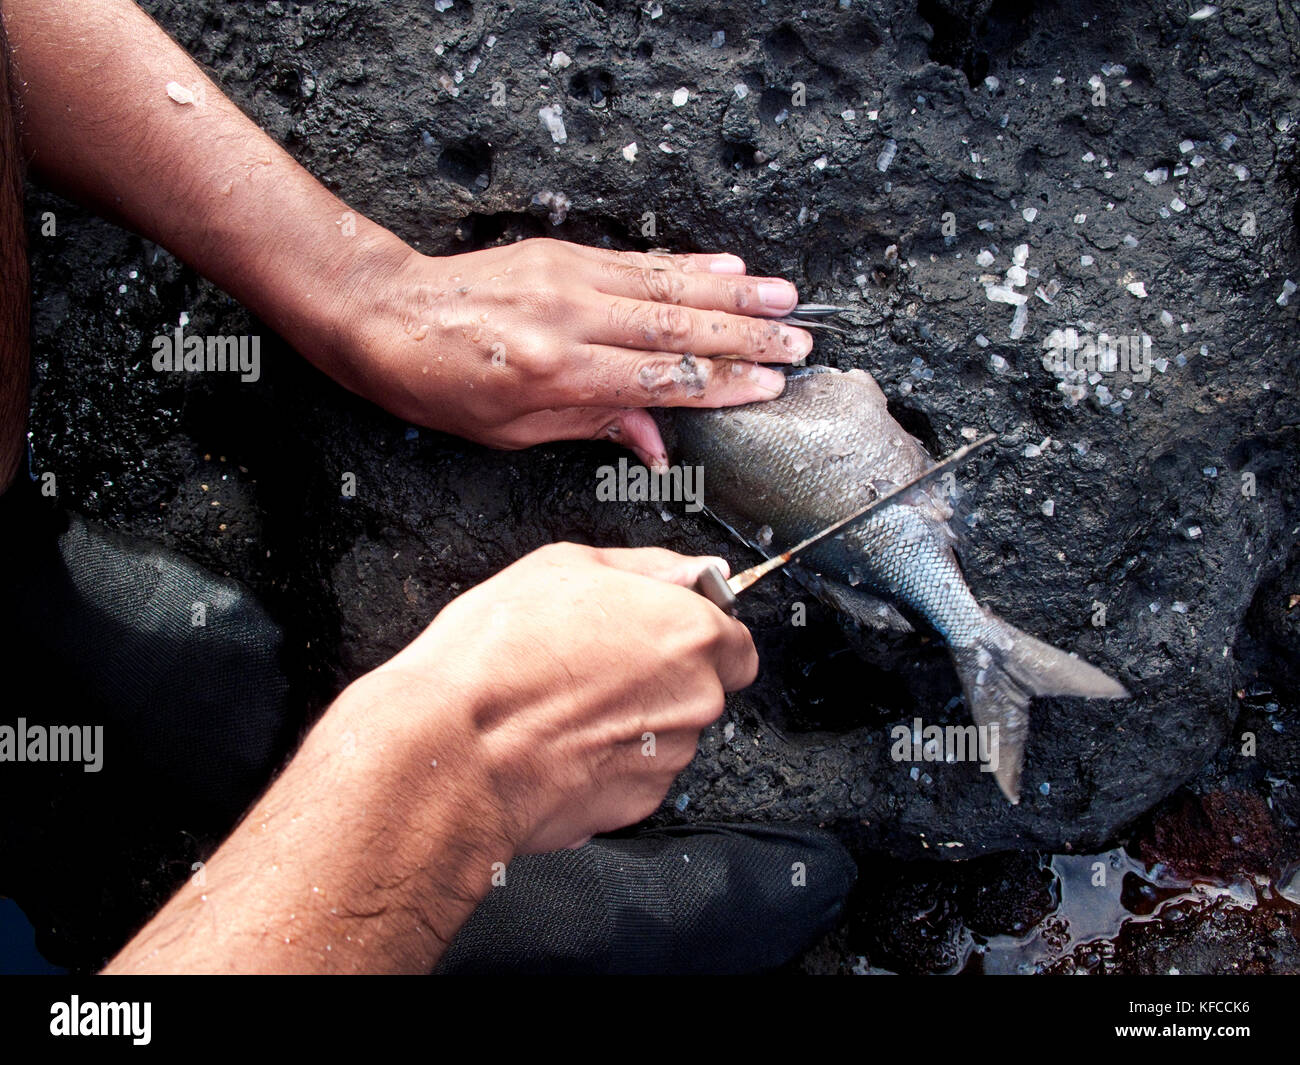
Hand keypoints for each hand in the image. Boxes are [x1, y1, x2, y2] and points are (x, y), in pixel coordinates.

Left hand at [333, 238, 813, 465]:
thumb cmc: (441, 387)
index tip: (768, 386)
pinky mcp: (562, 253)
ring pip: (667, 287)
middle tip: (799, 344)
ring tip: (785, 298)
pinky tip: (726, 265)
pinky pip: (636, 261)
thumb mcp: (513, 430)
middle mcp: (570, 320)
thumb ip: (593, 426)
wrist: (385, 316)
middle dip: (745, 338)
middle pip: (676, 329)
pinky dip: (686, 263)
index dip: (720, 384)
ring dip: (732, 292)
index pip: (659, 380)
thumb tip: (659, 445)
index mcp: (557, 373)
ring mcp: (568, 279)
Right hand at [371, 542, 758, 852]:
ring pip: (670, 730)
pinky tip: (563, 741)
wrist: (454, 750)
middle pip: (704, 685)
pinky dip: (611, 759)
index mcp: (689, 632)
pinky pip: (639, 771)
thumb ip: (649, 566)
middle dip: (662, 675)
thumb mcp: (565, 566)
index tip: (657, 631)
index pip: (734, 637)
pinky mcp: (638, 802)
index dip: (694, 632)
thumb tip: (695, 570)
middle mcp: (695, 697)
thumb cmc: (498, 657)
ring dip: (636, 719)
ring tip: (569, 703)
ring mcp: (668, 755)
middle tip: (597, 664)